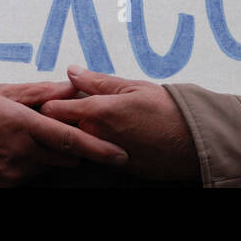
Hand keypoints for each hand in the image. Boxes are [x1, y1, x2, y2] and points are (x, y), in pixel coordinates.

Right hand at [0, 80, 128, 186]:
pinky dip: (32, 163)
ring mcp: (12, 173)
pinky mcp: (4, 187)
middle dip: (74, 146)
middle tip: (66, 129)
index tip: (120, 154)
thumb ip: (41, 92)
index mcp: (23, 124)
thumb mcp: (4, 92)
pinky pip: (31, 175)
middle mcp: (20, 152)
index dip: (98, 148)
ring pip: (49, 166)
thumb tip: (72, 86)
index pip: (70, 140)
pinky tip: (13, 148)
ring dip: (50, 154)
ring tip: (28, 136)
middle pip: (65, 155)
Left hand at [40, 65, 199, 181]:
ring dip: (73, 135)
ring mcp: (103, 156)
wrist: (193, 142)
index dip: (48, 102)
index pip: (52, 110)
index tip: (49, 96)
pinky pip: (92, 156)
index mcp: (97, 112)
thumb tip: (72, 71)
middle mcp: (95, 137)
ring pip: (75, 145)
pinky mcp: (114, 169)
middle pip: (59, 129)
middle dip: (58, 120)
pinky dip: (91, 147)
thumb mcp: (132, 87)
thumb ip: (97, 81)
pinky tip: (104, 136)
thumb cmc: (166, 109)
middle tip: (65, 107)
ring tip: (86, 122)